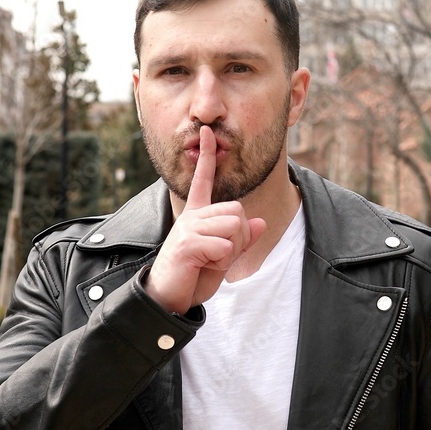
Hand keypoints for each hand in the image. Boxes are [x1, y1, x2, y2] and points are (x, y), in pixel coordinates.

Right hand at [144, 125, 266, 313]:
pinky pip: (225, 246)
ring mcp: (189, 228)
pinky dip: (222, 261)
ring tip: (210, 261)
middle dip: (240, 238)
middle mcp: (193, 216)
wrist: (169, 297)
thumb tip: (261, 222)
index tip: (208, 132)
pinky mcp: (188, 243)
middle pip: (238, 211)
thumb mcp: (224, 256)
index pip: (203, 179)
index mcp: (198, 215)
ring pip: (235, 226)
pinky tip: (204, 266)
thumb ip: (242, 239)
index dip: (207, 155)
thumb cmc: (194, 275)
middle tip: (219, 255)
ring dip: (231, 250)